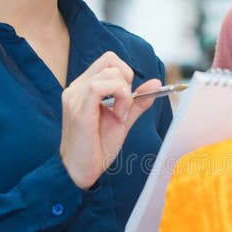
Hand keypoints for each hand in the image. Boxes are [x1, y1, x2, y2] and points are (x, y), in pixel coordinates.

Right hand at [59, 51, 161, 188]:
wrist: (79, 172)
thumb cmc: (97, 148)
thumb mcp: (122, 120)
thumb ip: (137, 101)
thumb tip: (156, 82)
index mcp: (84, 87)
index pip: (109, 60)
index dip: (125, 75)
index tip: (127, 100)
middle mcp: (76, 87)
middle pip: (110, 59)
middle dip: (127, 79)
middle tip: (125, 105)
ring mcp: (75, 96)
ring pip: (109, 71)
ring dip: (124, 93)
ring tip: (121, 116)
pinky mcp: (78, 108)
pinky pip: (100, 86)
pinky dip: (119, 97)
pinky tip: (118, 116)